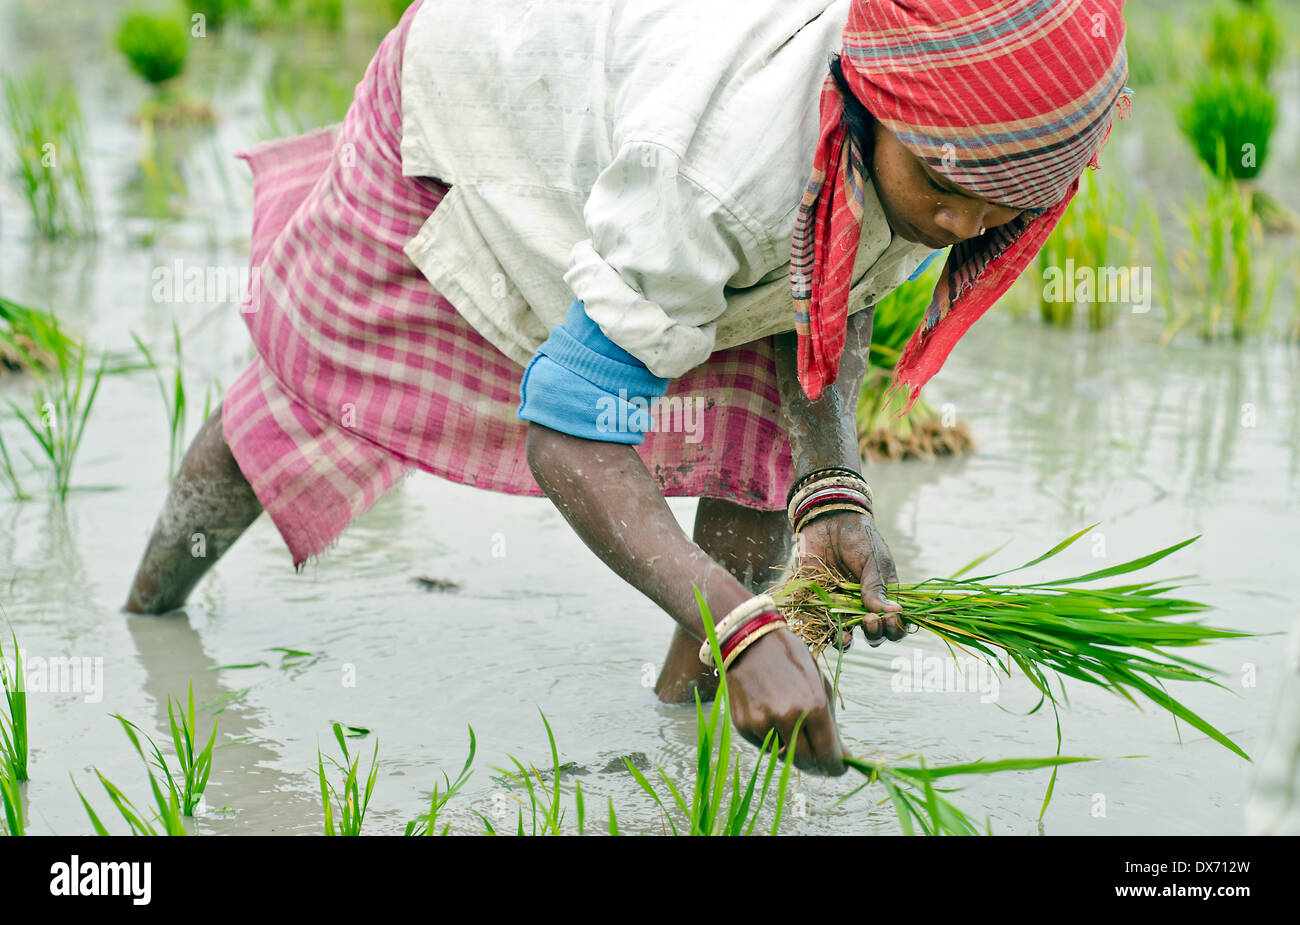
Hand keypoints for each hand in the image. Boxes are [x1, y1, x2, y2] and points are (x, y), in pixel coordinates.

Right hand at [725, 627, 844, 774]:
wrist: (749, 641)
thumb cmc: (790, 659)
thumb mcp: (818, 682)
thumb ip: (829, 719)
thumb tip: (842, 754)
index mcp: (814, 705)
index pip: (828, 754)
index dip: (836, 766)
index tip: (838, 769)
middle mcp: (789, 717)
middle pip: (806, 762)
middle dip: (815, 764)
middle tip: (818, 760)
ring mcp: (763, 723)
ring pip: (783, 757)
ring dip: (792, 750)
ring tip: (792, 730)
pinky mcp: (744, 725)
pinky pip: (764, 746)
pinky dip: (772, 740)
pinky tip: (771, 719)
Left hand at [798, 509, 905, 646]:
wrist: (828, 521)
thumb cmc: (859, 538)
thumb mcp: (875, 561)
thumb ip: (877, 587)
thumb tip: (895, 612)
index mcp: (885, 596)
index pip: (895, 622)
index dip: (895, 627)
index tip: (890, 618)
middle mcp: (864, 606)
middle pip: (875, 634)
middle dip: (875, 633)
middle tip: (870, 619)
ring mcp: (842, 606)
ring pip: (849, 635)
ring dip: (851, 639)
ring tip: (849, 633)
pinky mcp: (818, 603)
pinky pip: (822, 625)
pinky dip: (826, 632)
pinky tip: (831, 631)